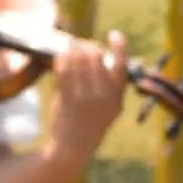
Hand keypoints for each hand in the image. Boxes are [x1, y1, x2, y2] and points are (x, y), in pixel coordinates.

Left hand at [46, 30, 128, 164]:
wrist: (73, 147)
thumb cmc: (92, 124)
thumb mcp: (111, 108)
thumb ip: (112, 86)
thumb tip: (106, 57)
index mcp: (117, 96)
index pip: (122, 64)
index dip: (120, 45)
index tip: (114, 34)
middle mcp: (103, 95)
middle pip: (95, 55)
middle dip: (87, 46)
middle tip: (81, 46)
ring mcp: (84, 96)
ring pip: (77, 59)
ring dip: (72, 50)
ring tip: (70, 49)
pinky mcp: (66, 97)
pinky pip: (63, 68)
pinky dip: (61, 59)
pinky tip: (60, 58)